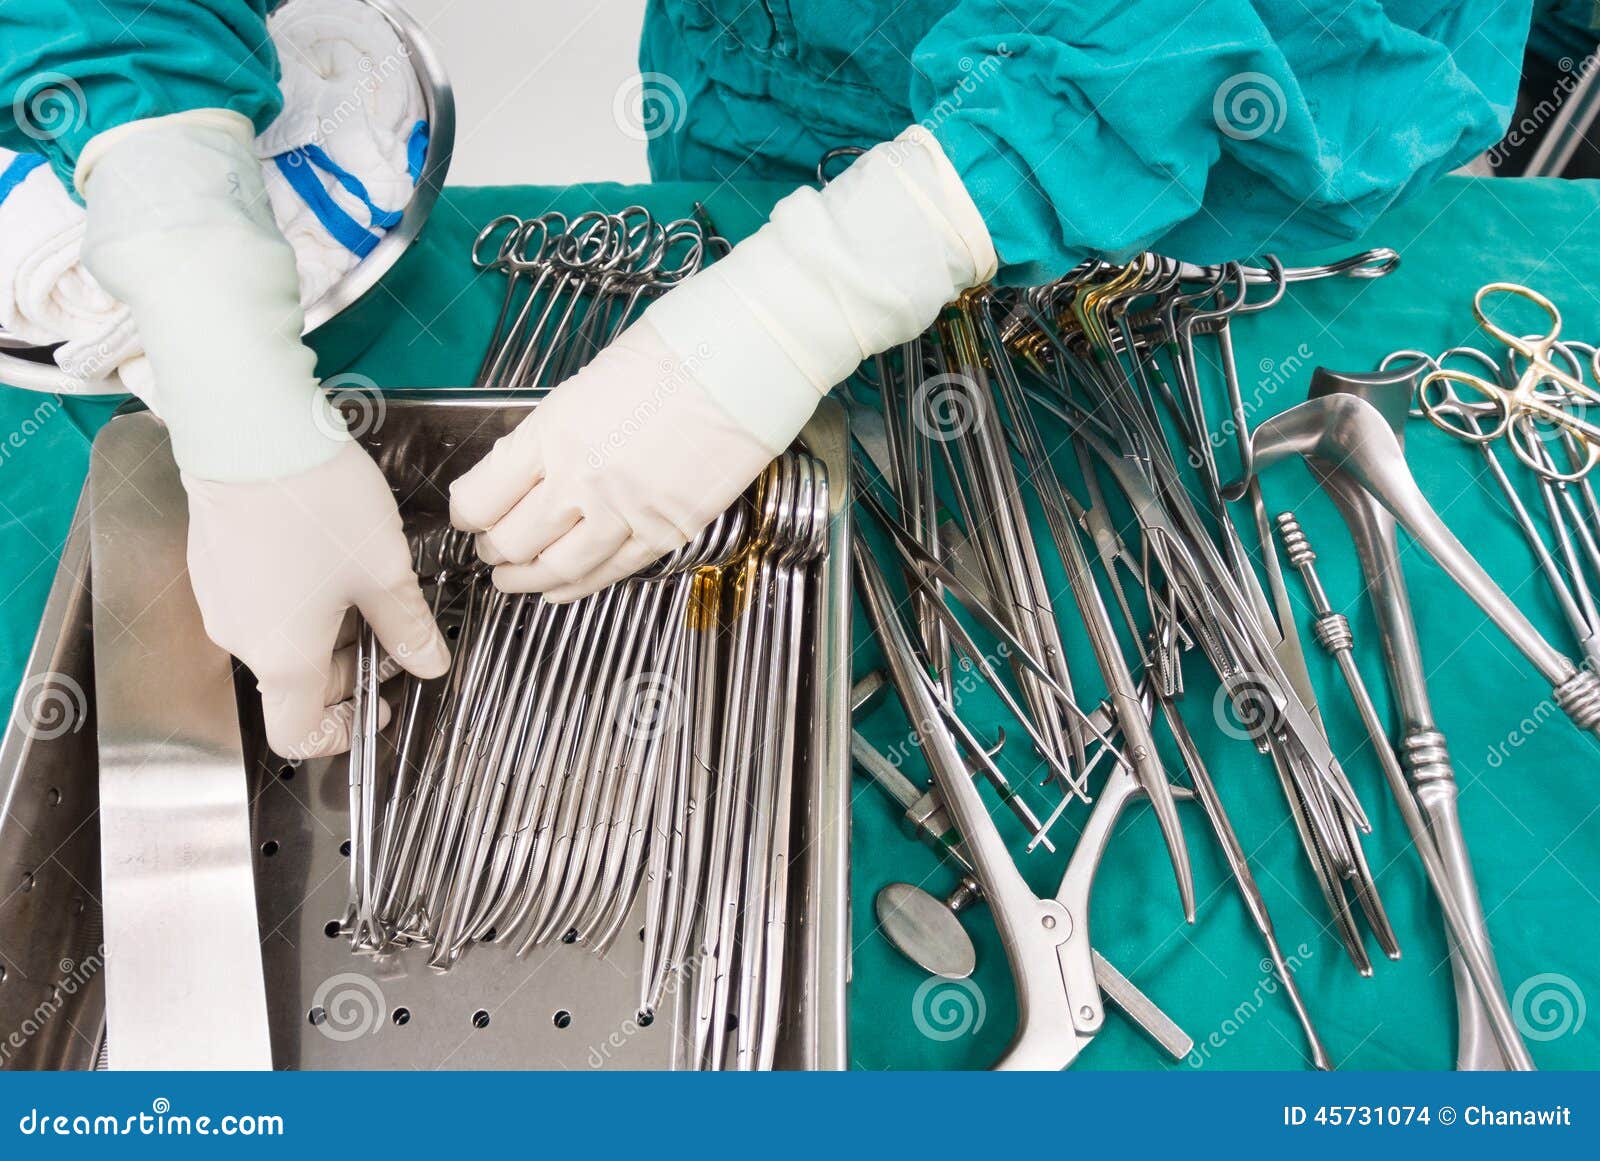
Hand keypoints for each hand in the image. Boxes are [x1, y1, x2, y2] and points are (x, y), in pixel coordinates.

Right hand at [184, 442, 449, 758]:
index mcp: (283, 658)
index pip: (297, 735)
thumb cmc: (317, 505)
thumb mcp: (385, 573)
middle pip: (294, 683)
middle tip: (392, 630)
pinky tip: (330, 556)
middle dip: (348, 667)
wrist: (250, 433)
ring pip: (278, 639)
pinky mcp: (212, 563)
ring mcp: (219, 599)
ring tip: (367, 583)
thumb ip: (408, 628)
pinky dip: (297, 599)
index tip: (377, 705)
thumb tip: (430, 663)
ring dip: (325, 630)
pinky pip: (259, 602)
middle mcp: (241, 638)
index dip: (340, 734)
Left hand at [450, 126, 995, 597]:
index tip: (470, 513)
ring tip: (517, 578)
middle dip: (492, 551)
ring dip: (526, 580)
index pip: (480, 498)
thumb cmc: (678, 349)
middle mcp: (579, 479)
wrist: (749, 356)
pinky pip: (608, 575)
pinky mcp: (667, 532)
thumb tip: (533, 465)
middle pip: (509, 542)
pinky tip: (562, 589)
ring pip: (554, 571)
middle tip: (491, 548)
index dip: (466, 513)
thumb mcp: (590, 381)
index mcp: (552, 431)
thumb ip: (555, 431)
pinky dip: (575, 589)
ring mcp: (624, 512)